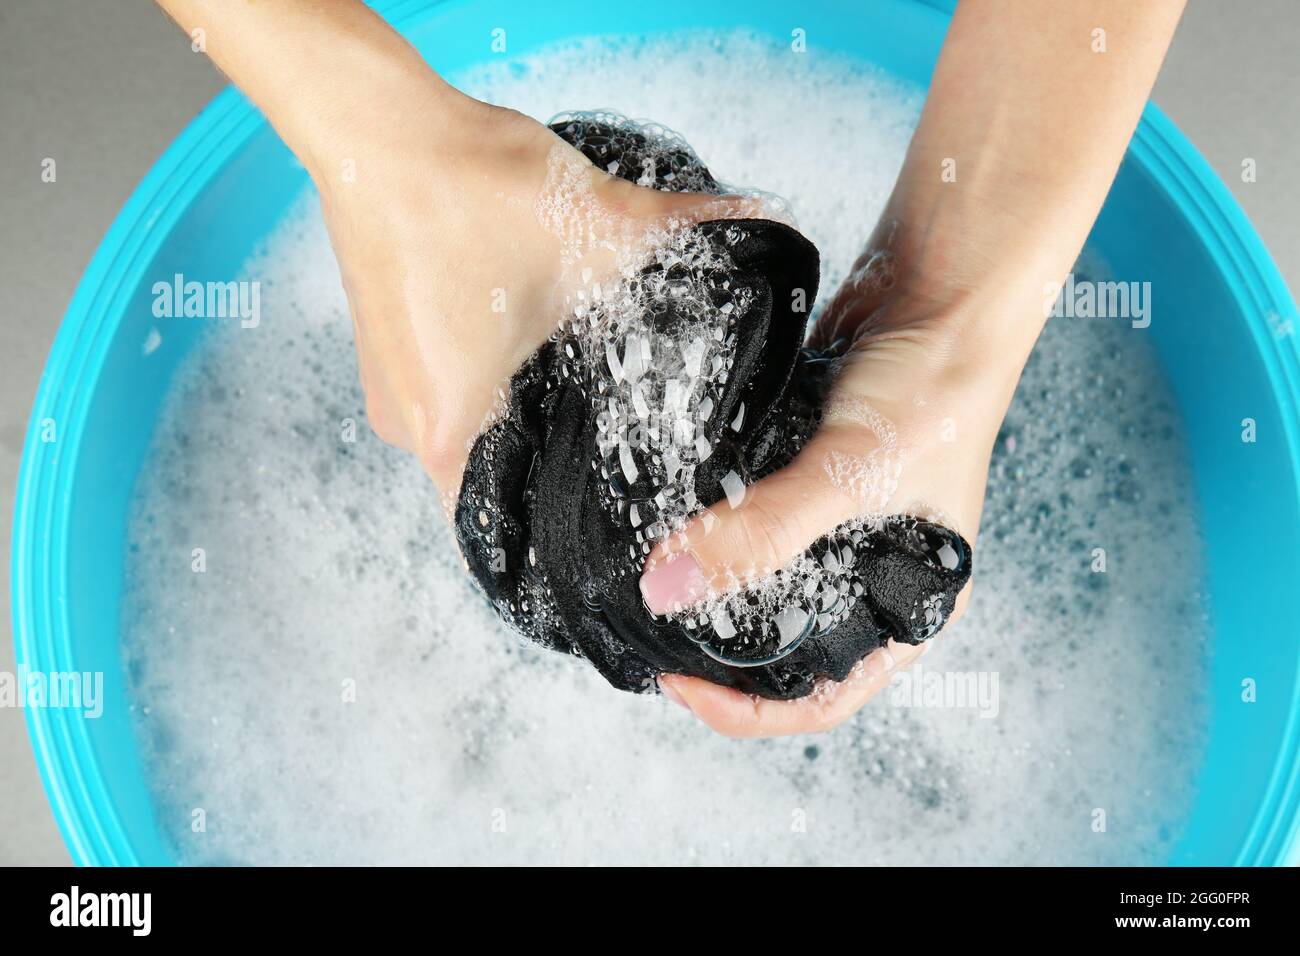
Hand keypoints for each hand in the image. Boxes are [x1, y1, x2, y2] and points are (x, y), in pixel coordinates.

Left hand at [645, 234, 1010, 734]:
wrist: (935, 291)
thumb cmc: (935, 388)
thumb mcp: (849, 473)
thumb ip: (763, 531)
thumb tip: (668, 585)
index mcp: (908, 606)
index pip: (822, 697)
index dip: (746, 709)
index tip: (677, 685)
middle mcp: (869, 577)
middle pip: (781, 644)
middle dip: (716, 650)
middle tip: (649, 639)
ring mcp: (832, 529)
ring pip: (758, 581)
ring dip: (709, 583)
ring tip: (650, 582)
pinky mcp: (800, 481)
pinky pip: (746, 520)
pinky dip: (711, 524)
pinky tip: (671, 519)